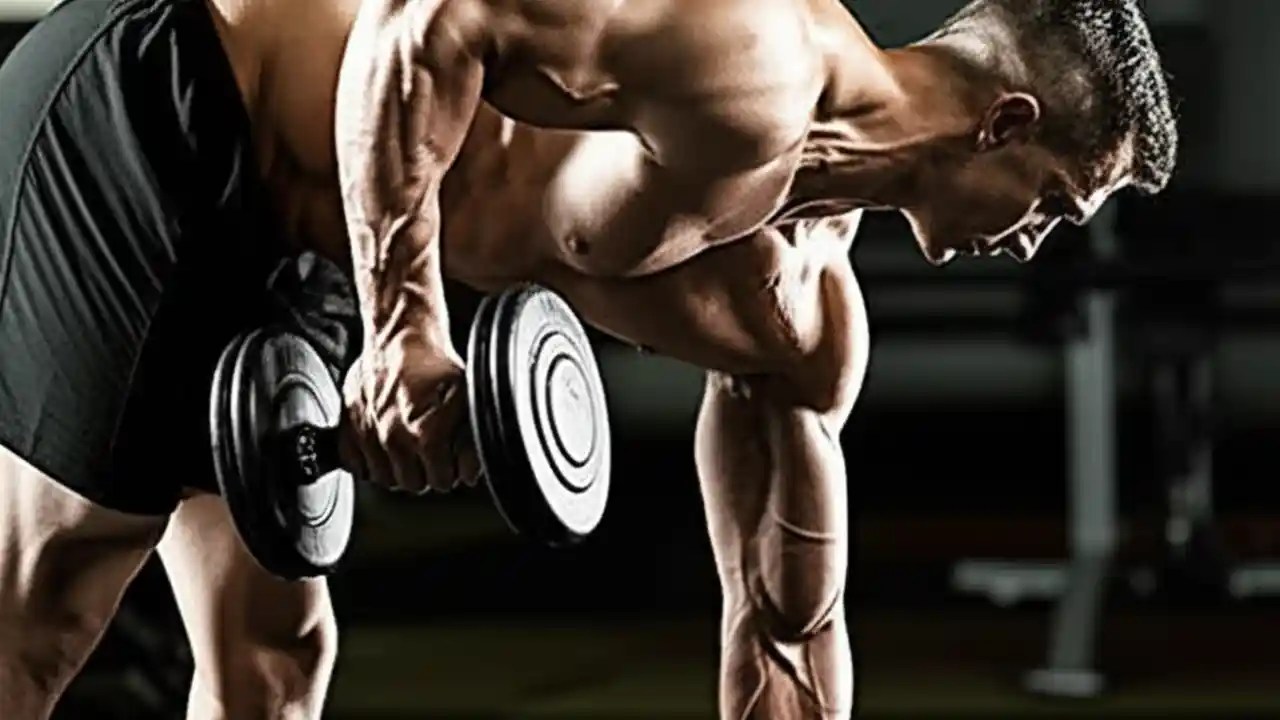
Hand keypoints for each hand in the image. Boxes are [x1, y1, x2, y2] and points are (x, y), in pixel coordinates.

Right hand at [340, 338, 481, 493]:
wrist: (400, 337)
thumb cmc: (434, 364)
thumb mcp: (468, 400)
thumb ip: (470, 441)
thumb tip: (469, 472)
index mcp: (425, 435)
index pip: (442, 481)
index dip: (451, 471)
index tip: (451, 462)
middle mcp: (393, 438)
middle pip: (414, 484)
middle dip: (426, 471)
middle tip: (431, 455)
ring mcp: (368, 435)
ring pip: (385, 480)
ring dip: (399, 468)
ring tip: (409, 450)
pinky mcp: (348, 427)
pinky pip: (355, 466)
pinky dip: (368, 462)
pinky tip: (384, 449)